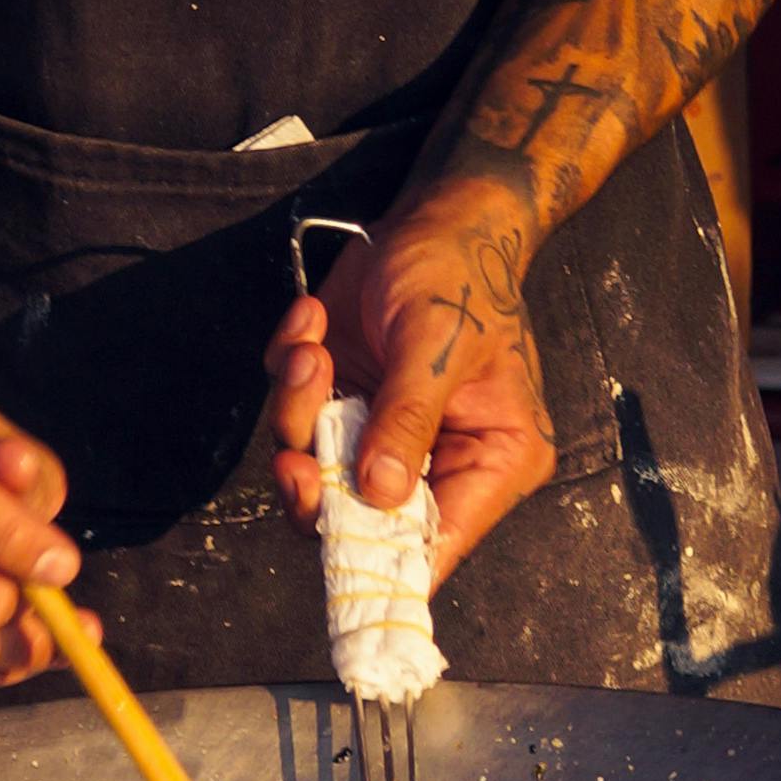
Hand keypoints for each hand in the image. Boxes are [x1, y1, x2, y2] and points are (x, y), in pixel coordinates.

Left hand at [264, 180, 556, 572]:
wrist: (433, 216)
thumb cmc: (458, 274)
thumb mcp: (437, 346)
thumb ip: (407, 421)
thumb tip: (377, 494)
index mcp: (491, 460)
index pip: (435, 543)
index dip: (382, 564)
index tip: (332, 557)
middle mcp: (436, 459)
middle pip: (359, 519)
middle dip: (316, 486)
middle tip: (292, 459)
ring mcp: (382, 433)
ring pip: (314, 468)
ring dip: (297, 411)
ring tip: (311, 351)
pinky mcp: (342, 402)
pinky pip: (293, 417)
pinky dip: (289, 371)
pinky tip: (312, 322)